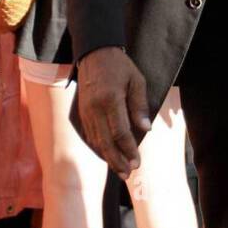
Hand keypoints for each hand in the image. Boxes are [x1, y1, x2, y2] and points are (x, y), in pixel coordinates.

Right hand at [77, 47, 151, 178]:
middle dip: (118, 160)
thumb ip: (140, 106)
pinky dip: (98, 148)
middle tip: (128, 174)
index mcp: (110, 99)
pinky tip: (108, 156)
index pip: (120, 132)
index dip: (129, 150)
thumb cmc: (120, 67)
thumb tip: (146, 130)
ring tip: (120, 170)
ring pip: (96, 141)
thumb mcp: (137, 81)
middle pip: (105, 142)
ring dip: (108, 158)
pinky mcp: (81, 113)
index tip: (137, 162)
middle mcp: (94, 108)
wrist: (94, 53)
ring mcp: (85, 112)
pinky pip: (90, 135)